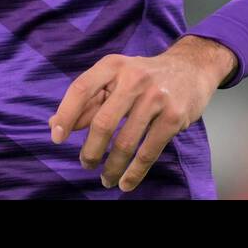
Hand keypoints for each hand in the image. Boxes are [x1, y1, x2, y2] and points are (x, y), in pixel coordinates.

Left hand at [48, 36, 236, 191]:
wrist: (190, 68)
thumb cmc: (144, 75)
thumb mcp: (115, 77)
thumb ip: (88, 99)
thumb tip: (56, 124)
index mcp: (112, 65)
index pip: (81, 89)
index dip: (66, 115)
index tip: (56, 138)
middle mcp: (133, 78)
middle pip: (103, 122)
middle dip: (91, 150)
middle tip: (85, 164)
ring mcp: (155, 98)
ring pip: (125, 142)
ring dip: (112, 166)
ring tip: (105, 178)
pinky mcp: (173, 116)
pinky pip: (148, 151)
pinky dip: (135, 172)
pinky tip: (126, 182)